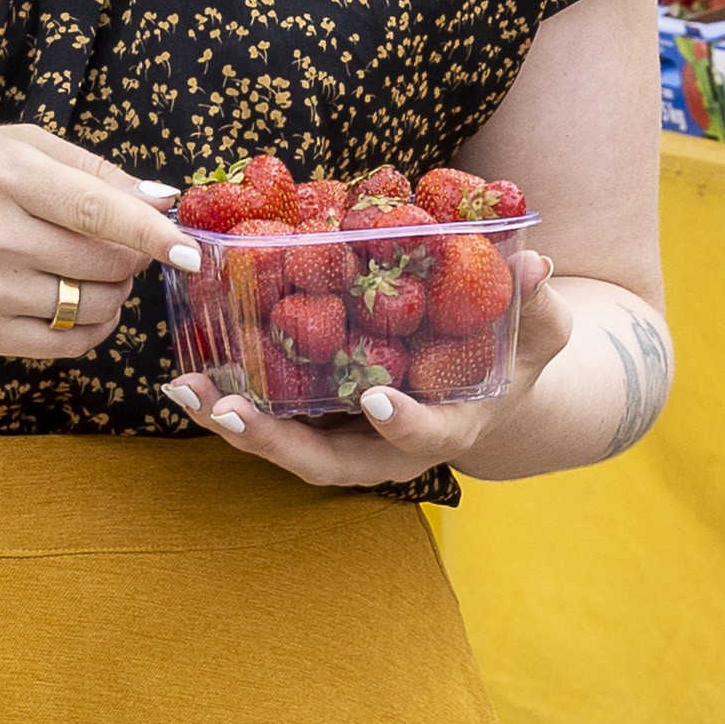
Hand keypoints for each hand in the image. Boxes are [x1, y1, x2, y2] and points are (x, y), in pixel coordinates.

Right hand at [0, 124, 192, 361]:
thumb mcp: (5, 145)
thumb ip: (86, 168)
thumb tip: (160, 199)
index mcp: (2, 173)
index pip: (97, 207)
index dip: (151, 232)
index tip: (189, 249)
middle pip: (103, 261)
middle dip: (132, 257)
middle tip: (122, 243)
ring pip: (90, 305)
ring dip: (114, 292)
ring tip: (94, 270)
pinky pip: (65, 344)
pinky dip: (91, 328)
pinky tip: (81, 305)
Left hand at [164, 250, 573, 487]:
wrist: (492, 390)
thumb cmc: (518, 359)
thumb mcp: (540, 333)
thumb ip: (537, 305)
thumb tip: (537, 263)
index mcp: (448, 429)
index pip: (423, 437)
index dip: (402, 424)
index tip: (377, 399)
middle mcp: (387, 449)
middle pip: (325, 460)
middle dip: (272, 440)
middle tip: (224, 407)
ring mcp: (348, 440)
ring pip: (285, 446)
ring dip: (232, 421)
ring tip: (183, 388)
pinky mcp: (320, 420)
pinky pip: (272, 418)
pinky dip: (230, 398)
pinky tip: (188, 371)